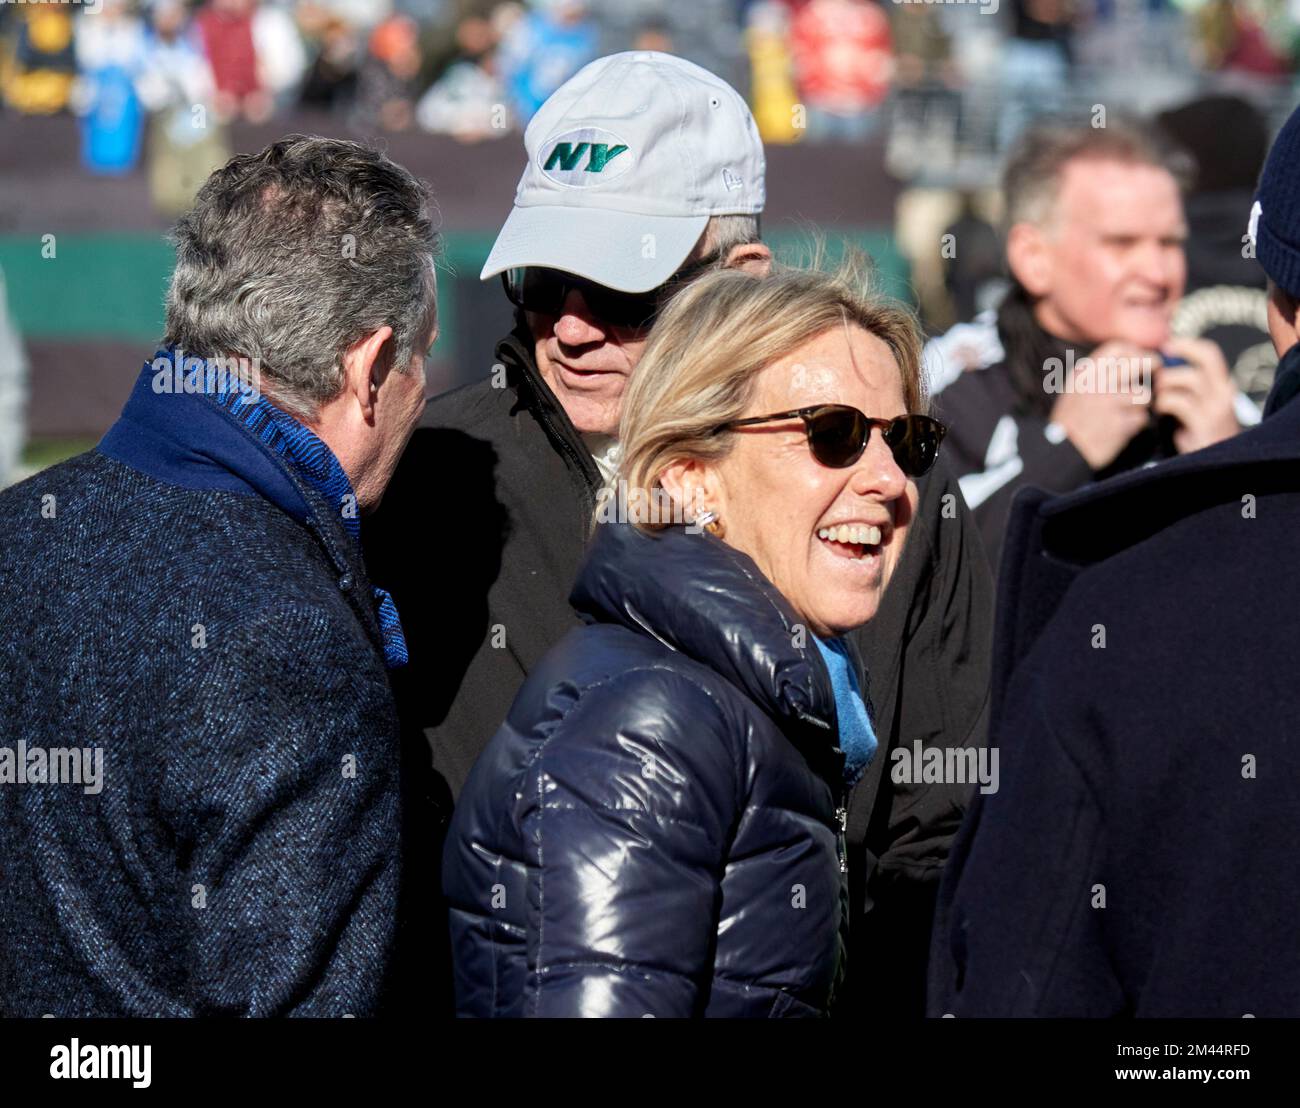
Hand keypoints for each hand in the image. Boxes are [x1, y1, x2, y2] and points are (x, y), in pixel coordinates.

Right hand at [1049, 342, 1153, 469]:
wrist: (1061, 451)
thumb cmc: (1069, 422)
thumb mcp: (1074, 390)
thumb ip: (1095, 374)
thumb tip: (1125, 359)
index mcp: (1085, 373)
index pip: (1118, 347)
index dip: (1135, 350)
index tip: (1141, 357)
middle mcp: (1098, 383)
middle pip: (1139, 363)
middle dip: (1152, 365)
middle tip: (1158, 370)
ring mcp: (1110, 402)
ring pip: (1143, 395)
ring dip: (1139, 405)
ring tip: (1126, 414)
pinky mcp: (1120, 422)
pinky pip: (1141, 418)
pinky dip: (1135, 425)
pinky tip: (1121, 429)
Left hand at [1154, 337, 1240, 453]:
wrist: (1212, 467)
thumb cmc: (1197, 436)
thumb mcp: (1194, 408)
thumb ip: (1184, 389)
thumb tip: (1159, 368)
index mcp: (1221, 386)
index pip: (1210, 353)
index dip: (1188, 345)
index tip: (1166, 345)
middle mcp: (1224, 393)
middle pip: (1208, 357)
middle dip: (1183, 351)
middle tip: (1159, 359)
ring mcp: (1217, 408)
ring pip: (1192, 378)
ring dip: (1167, 383)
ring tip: (1157, 395)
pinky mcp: (1206, 424)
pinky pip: (1180, 402)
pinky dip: (1164, 403)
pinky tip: (1159, 411)